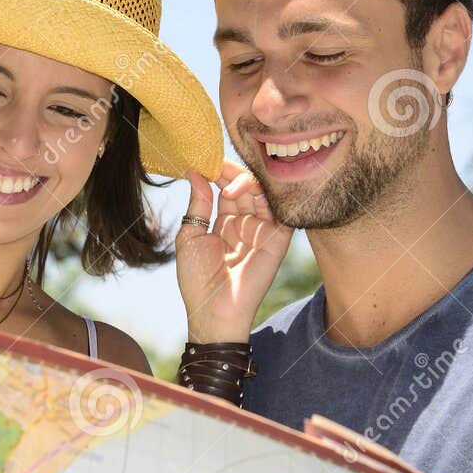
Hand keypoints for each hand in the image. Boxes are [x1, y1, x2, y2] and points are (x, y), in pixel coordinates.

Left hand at [175, 160, 292, 341]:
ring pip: (264, 193)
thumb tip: (196, 173)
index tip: (205, 162)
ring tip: (228, 186)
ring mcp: (263, 230)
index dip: (219, 173)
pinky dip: (272, 193)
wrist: (214, 311)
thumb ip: (197, 204)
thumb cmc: (197, 280)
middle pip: (246, 187)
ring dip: (247, 182)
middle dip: (232, 172)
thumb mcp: (190, 236)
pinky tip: (253, 187)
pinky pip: (282, 209)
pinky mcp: (278, 239)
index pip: (228, 188)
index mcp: (225, 223)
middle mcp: (246, 224)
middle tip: (217, 166)